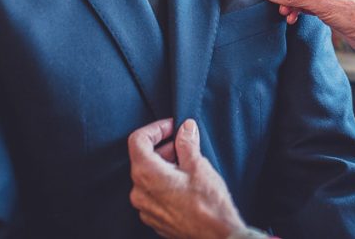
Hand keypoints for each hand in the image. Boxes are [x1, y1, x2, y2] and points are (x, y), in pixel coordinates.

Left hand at [128, 118, 245, 238]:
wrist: (216, 236)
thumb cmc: (208, 203)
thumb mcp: (198, 165)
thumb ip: (186, 143)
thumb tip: (185, 128)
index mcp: (147, 174)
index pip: (137, 140)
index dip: (155, 128)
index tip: (171, 127)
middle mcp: (139, 192)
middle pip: (142, 158)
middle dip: (162, 147)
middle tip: (182, 144)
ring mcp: (145, 208)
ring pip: (148, 177)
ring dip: (164, 165)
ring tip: (186, 164)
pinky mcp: (153, 218)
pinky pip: (152, 193)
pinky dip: (164, 182)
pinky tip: (184, 183)